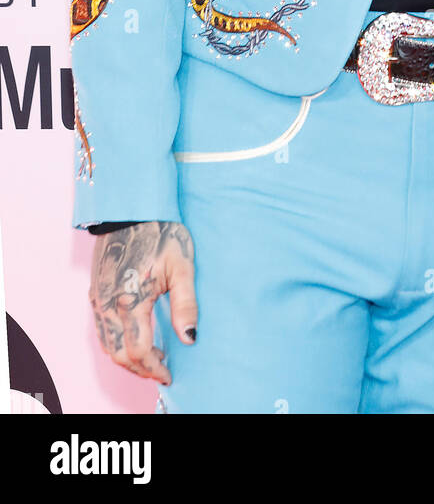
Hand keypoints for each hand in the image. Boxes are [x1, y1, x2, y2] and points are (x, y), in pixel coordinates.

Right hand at [89, 221, 196, 383]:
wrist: (133, 208)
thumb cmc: (161, 232)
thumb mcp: (182, 265)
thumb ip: (186, 304)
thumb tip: (190, 337)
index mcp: (130, 299)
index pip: (138, 351)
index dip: (154, 369)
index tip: (169, 375)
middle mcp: (107, 303)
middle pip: (119, 354)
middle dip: (140, 368)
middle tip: (162, 370)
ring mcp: (97, 298)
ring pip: (107, 344)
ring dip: (127, 357)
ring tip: (152, 357)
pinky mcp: (94, 292)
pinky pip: (101, 329)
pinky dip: (116, 342)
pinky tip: (135, 337)